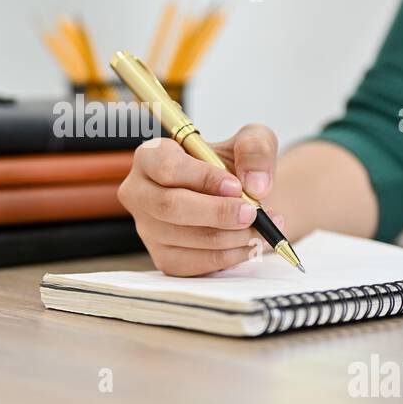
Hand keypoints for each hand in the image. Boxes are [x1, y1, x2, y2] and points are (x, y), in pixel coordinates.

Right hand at [117, 123, 283, 276]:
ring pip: (187, 238)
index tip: (236, 186)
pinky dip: (230, 256)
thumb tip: (256, 184)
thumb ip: (256, 150)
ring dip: (231, 236)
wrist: (238, 199)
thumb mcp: (251, 140)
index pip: (167, 167)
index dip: (203, 178)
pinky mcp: (164, 258)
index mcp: (151, 156)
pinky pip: (196, 263)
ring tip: (262, 227)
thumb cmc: (235, 166)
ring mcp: (148, 229)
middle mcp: (140, 193)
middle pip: (170, 207)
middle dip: (217, 213)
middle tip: (252, 213)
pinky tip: (250, 243)